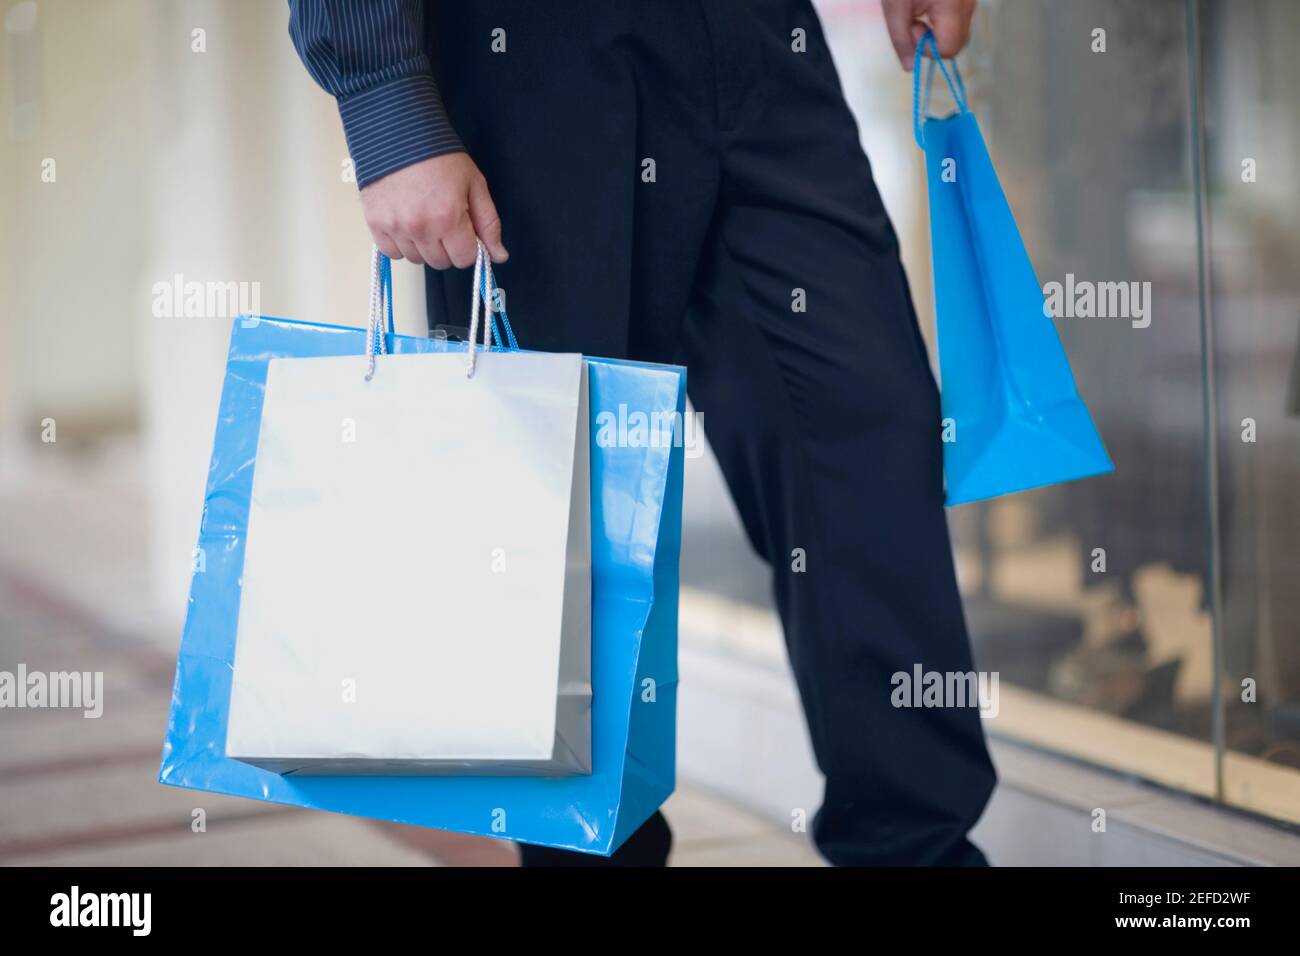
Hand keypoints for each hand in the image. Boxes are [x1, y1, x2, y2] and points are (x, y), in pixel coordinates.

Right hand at [360, 153, 507, 269]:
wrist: (400, 134)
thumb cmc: (440, 158)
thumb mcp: (474, 185)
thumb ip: (489, 224)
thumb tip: (499, 256)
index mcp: (448, 218)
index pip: (464, 259)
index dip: (468, 246)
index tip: (464, 231)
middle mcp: (420, 227)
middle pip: (441, 262)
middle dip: (447, 247)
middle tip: (444, 221)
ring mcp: (395, 227)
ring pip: (417, 259)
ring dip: (424, 246)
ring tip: (423, 218)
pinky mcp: (375, 224)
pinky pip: (392, 253)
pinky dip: (400, 244)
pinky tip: (406, 223)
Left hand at [882, 0, 976, 69]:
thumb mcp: (895, 6)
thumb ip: (901, 39)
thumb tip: (910, 67)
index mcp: (953, 6)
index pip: (949, 49)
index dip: (928, 48)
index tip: (912, 27)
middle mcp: (969, 3)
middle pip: (957, 42)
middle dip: (933, 40)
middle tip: (915, 19)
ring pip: (958, 30)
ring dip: (937, 29)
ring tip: (920, 7)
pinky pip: (958, 17)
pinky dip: (942, 17)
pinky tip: (929, 2)